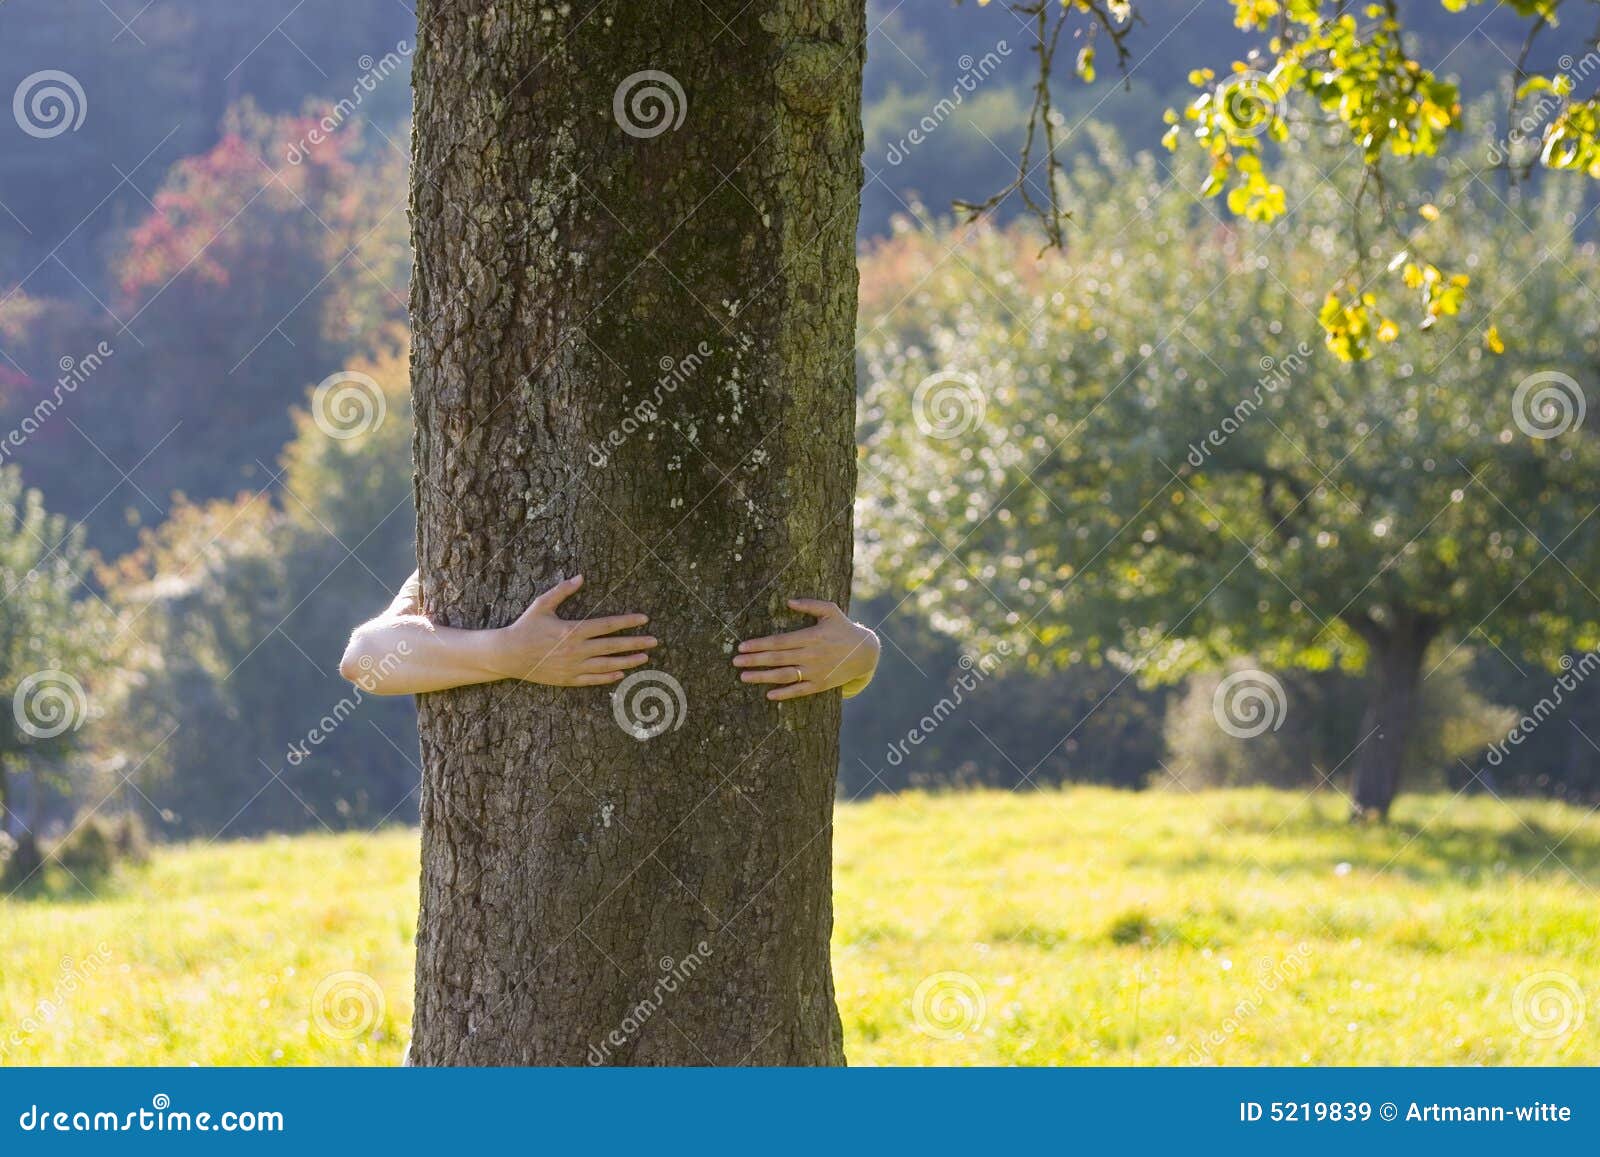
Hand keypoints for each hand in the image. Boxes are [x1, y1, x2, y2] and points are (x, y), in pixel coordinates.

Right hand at [489, 574, 657, 686]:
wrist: (507, 655)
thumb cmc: (525, 627)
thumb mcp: (542, 604)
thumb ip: (562, 590)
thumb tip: (581, 577)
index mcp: (573, 629)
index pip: (607, 625)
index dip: (628, 622)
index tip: (644, 619)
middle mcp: (576, 649)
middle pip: (613, 646)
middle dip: (636, 643)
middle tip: (655, 641)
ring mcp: (573, 666)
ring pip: (607, 665)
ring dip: (627, 661)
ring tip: (644, 658)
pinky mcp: (567, 679)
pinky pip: (593, 680)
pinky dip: (608, 677)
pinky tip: (621, 673)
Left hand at [733, 599, 879, 700]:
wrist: (865, 652)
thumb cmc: (844, 628)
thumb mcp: (830, 611)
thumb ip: (810, 605)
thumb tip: (788, 601)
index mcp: (811, 636)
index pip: (779, 641)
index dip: (759, 644)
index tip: (742, 646)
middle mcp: (811, 655)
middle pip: (777, 658)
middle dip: (754, 660)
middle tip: (735, 662)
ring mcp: (815, 671)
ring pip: (784, 675)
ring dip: (762, 677)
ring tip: (744, 677)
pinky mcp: (820, 684)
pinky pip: (799, 690)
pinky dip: (784, 693)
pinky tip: (769, 694)